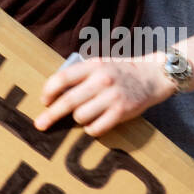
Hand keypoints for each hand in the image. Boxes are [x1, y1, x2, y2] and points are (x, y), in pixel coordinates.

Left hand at [34, 53, 174, 136]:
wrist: (152, 76)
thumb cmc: (121, 72)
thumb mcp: (100, 64)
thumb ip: (80, 75)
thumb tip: (54, 94)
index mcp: (93, 65)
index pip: (63, 78)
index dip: (49, 91)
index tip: (44, 101)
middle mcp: (102, 80)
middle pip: (68, 101)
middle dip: (51, 115)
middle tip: (40, 124)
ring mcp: (113, 96)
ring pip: (81, 116)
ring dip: (79, 119)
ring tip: (86, 114)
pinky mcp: (122, 112)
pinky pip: (96, 128)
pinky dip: (92, 129)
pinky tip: (96, 123)